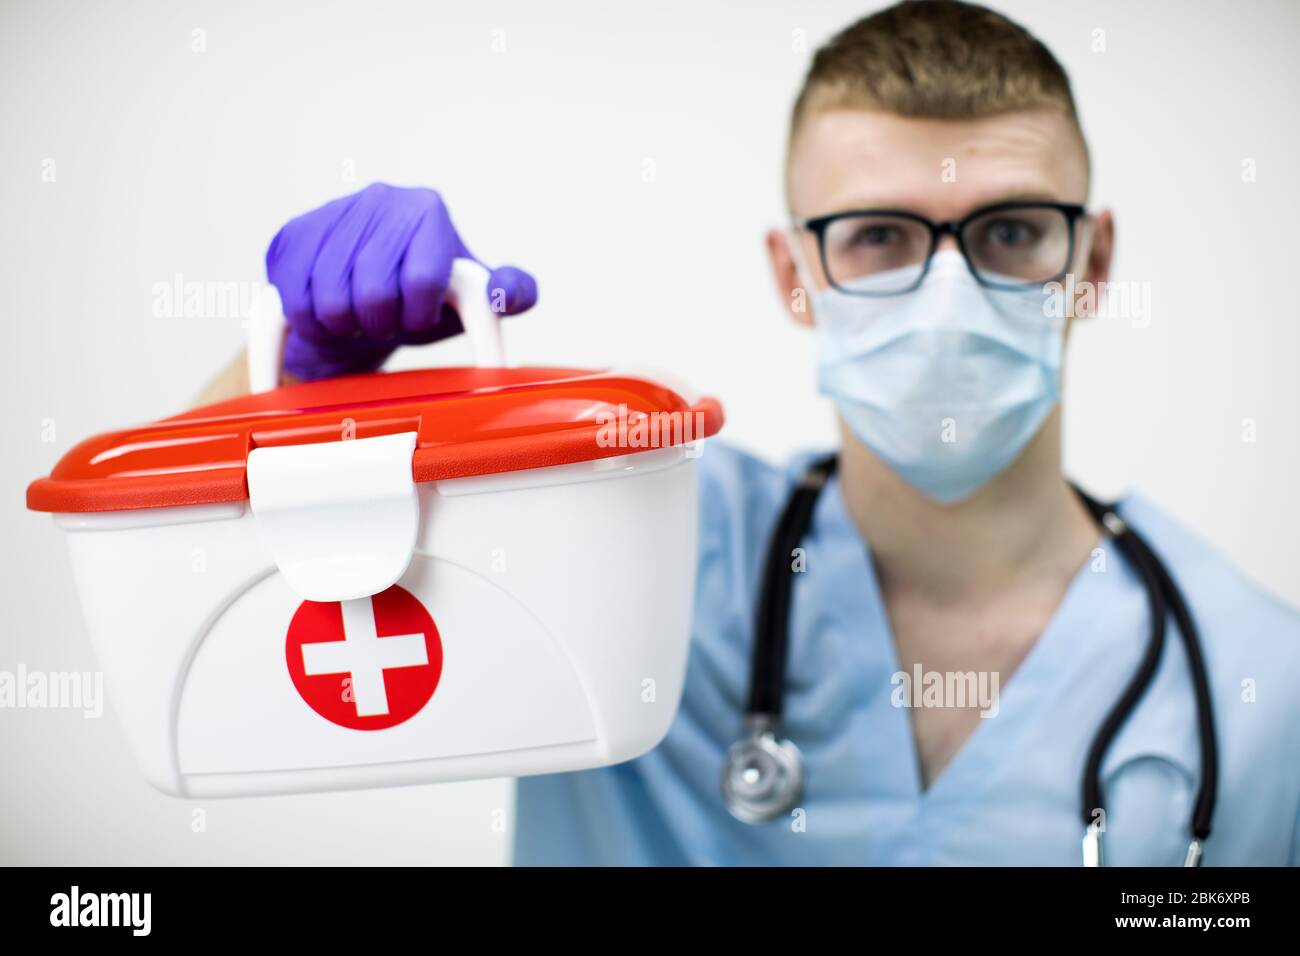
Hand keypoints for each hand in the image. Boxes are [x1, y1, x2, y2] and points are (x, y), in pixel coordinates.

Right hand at [265, 182, 536, 380]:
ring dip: (343, 326)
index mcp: (428, 211)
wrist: (369, 301)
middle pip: (372, 292)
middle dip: (380, 324)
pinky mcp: (292, 234)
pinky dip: (307, 321)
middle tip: (383, 324)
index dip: (417, 315)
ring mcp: (332, 211)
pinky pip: (291, 295)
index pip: (421, 280)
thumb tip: (507, 293)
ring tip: (356, 320)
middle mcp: (381, 199)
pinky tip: (324, 315)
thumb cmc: (430, 301)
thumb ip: (512, 292)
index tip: (417, 318)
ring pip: (327, 298)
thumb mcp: (475, 299)